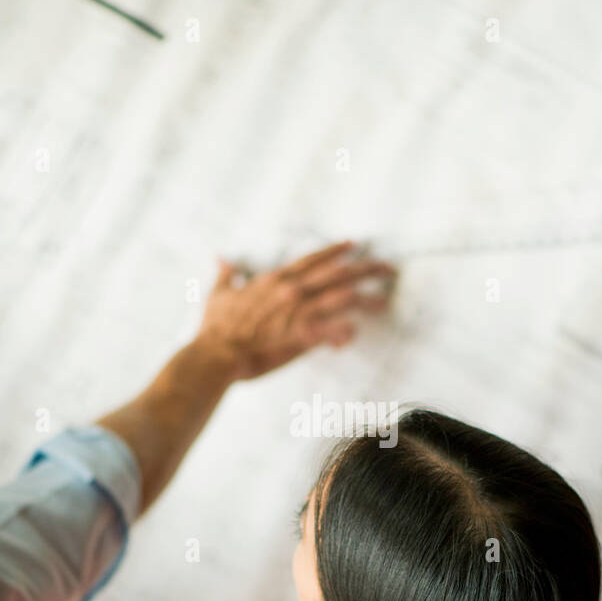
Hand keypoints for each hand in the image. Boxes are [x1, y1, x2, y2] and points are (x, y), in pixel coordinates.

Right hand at [196, 241, 395, 379]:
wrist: (214, 354)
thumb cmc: (214, 328)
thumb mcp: (218, 295)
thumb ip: (225, 275)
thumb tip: (220, 258)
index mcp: (275, 280)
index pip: (312, 259)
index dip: (335, 251)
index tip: (353, 245)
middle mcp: (291, 291)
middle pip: (337, 274)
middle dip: (365, 269)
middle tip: (387, 268)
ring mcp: (297, 312)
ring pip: (341, 299)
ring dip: (365, 299)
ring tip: (383, 300)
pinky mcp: (300, 336)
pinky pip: (332, 331)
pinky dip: (345, 332)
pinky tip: (355, 334)